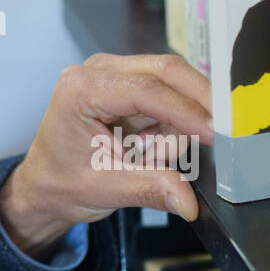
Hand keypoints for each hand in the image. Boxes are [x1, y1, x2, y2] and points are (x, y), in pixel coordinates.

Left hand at [0, 52, 213, 259]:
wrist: (44, 185)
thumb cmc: (61, 182)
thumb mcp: (104, 189)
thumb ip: (148, 188)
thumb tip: (186, 199)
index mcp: (81, 88)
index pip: (146, 89)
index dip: (186, 111)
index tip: (217, 133)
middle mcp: (97, 71)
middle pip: (166, 71)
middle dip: (198, 103)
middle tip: (225, 135)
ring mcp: (114, 74)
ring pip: (173, 82)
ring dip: (179, 121)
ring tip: (150, 155)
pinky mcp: (130, 85)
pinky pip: (169, 97)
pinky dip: (173, 123)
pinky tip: (149, 147)